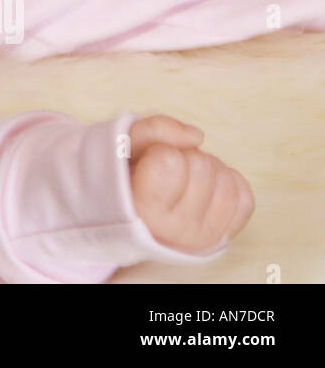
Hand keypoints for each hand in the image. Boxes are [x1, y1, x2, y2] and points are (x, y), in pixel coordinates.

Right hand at [128, 115, 254, 253]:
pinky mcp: (225, 237)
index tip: (149, 162)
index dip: (161, 150)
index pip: (171, 160)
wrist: (134, 222)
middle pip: (200, 164)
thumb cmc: (127, 180)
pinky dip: (228, 184)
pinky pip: (244, 198)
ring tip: (185, 178)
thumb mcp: (124, 147)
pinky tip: (207, 188)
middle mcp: (175, 229)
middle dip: (185, 156)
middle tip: (167, 170)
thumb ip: (154, 130)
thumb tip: (198, 136)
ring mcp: (203, 236)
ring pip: (225, 178)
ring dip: (207, 168)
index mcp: (143, 209)